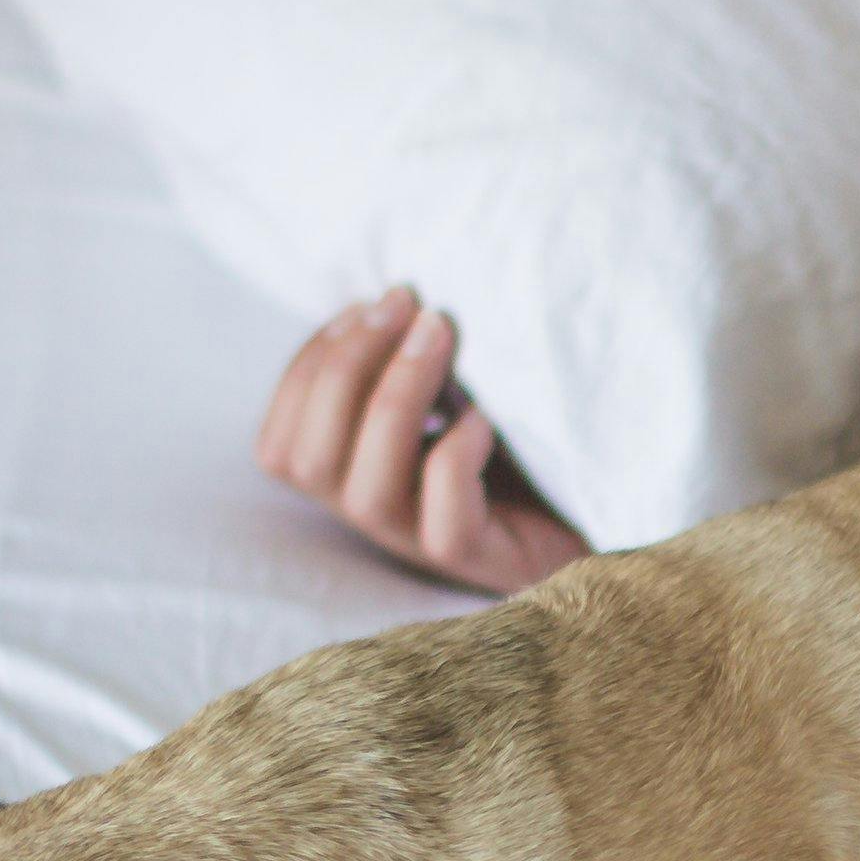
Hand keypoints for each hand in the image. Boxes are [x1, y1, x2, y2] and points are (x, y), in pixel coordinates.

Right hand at [257, 286, 592, 595]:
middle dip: (347, 366)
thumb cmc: (504, 438)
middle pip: (309, 462)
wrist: (579, 510)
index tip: (363, 306)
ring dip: (398, 396)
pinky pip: (446, 524)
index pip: (280, 442)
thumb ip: (407, 360)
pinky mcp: (476, 560)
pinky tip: (484, 417)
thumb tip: (397, 300)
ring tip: (440, 331)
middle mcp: (367, 518)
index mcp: (343, 478)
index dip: (307, 364)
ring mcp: (418, 545)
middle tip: (405, 303)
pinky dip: (457, 456)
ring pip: (369, 495)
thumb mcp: (444, 389)